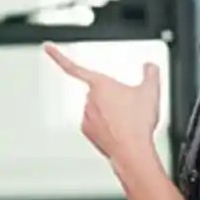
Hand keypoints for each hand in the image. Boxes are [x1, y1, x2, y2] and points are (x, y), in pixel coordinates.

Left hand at [45, 42, 160, 162]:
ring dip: (108, 111)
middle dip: (110, 96)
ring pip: (97, 108)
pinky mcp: (88, 131)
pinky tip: (119, 130)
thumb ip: (151, 73)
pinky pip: (95, 123)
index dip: (58, 56)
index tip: (47, 48)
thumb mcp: (151, 92)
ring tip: (126, 121)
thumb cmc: (137, 123)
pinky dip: (105, 125)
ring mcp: (87, 116)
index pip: (74, 67)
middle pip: (98, 92)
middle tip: (127, 106)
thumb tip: (150, 67)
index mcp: (101, 85)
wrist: (132, 151)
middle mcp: (89, 100)